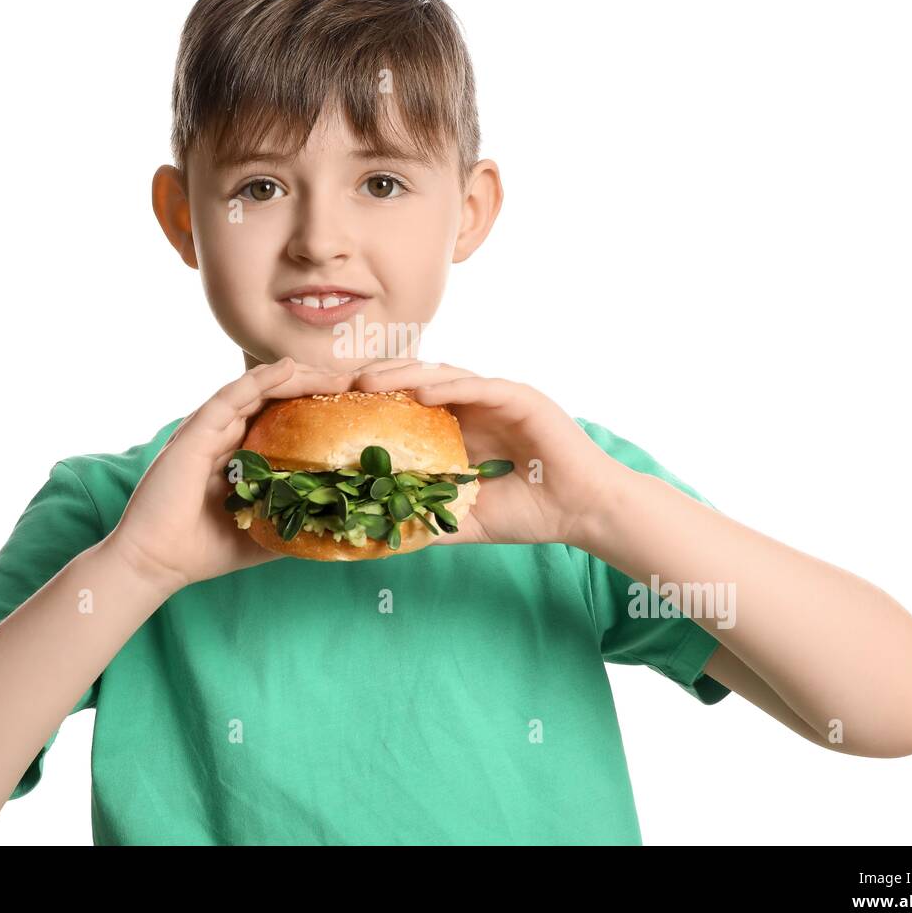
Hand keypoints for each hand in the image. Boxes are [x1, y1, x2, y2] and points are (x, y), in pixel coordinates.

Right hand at [106, 357, 357, 593]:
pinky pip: (232, 397)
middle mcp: (227, 436)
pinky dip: (260, 380)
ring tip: (334, 372)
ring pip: (260, 390)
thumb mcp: (263, 536)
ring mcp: (211, 431)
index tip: (354, 406)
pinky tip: (289, 369)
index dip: (317, 408)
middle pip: (278, 398)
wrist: (157, 562)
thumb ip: (292, 524)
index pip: (285, 420)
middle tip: (355, 382)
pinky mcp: (196, 432)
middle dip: (317, 387)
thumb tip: (335, 526)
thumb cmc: (204, 550)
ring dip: (298, 378)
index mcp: (242, 455)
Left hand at [351, 360, 623, 548]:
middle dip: (374, 383)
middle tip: (333, 389)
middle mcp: (472, 405)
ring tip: (365, 383)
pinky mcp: (520, 398)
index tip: (328, 411)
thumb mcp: (466, 519)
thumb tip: (382, 536)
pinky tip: (419, 391)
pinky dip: (448, 386)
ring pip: (440, 376)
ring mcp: (495, 397)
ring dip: (402, 377)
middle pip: (414, 383)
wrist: (583, 511)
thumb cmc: (529, 513)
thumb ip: (429, 520)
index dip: (369, 405)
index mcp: (457, 428)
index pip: (405, 407)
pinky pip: (478, 386)